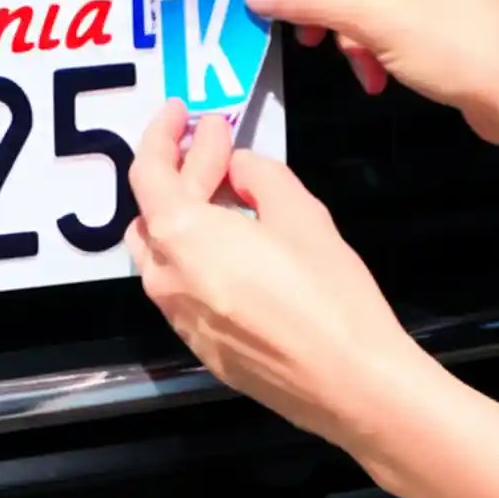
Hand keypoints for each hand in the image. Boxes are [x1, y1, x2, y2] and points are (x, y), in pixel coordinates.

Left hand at [125, 99, 429, 449]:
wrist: (350, 385)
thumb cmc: (328, 295)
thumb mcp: (301, 215)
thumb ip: (260, 178)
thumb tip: (238, 167)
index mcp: (181, 236)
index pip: (148, 172)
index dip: (161, 134)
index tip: (180, 112)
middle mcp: (164, 277)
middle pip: (151, 210)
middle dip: (181, 171)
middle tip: (215, 144)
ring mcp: (177, 316)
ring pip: (160, 250)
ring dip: (182, 213)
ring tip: (221, 190)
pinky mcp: (199, 345)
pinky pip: (180, 285)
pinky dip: (193, 253)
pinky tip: (231, 244)